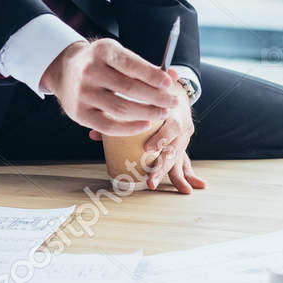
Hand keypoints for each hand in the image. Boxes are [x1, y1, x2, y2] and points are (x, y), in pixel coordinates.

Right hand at [40, 38, 175, 135]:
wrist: (64, 70)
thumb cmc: (101, 63)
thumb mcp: (118, 55)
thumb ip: (144, 66)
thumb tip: (174, 76)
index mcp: (102, 51)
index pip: (130, 65)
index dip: (151, 75)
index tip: (169, 83)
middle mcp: (89, 71)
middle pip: (128, 88)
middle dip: (156, 97)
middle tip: (173, 102)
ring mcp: (82, 93)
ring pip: (120, 108)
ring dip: (147, 113)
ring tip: (163, 113)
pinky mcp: (79, 113)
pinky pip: (108, 126)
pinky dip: (129, 128)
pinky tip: (145, 125)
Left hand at [89, 75, 206, 192]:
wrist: (176, 93)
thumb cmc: (154, 95)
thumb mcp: (143, 98)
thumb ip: (120, 114)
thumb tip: (93, 134)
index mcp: (174, 113)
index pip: (171, 127)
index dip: (161, 138)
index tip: (149, 148)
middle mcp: (182, 129)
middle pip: (174, 150)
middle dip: (162, 167)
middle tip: (150, 182)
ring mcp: (184, 140)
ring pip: (180, 160)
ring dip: (176, 178)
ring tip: (168, 189)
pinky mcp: (183, 148)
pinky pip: (186, 164)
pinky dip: (188, 177)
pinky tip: (188, 190)